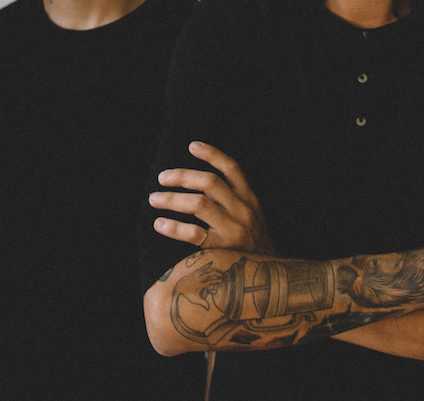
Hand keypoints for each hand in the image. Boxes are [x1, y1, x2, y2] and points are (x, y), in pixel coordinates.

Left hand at [150, 141, 275, 254]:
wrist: (268, 277)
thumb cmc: (252, 243)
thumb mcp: (252, 215)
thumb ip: (233, 199)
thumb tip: (198, 182)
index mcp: (250, 198)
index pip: (232, 168)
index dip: (212, 154)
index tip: (192, 145)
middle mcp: (244, 210)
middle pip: (210, 182)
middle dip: (182, 176)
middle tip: (162, 178)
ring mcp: (234, 230)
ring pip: (198, 204)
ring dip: (172, 199)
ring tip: (154, 199)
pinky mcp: (223, 250)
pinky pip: (193, 234)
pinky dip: (173, 227)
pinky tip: (159, 224)